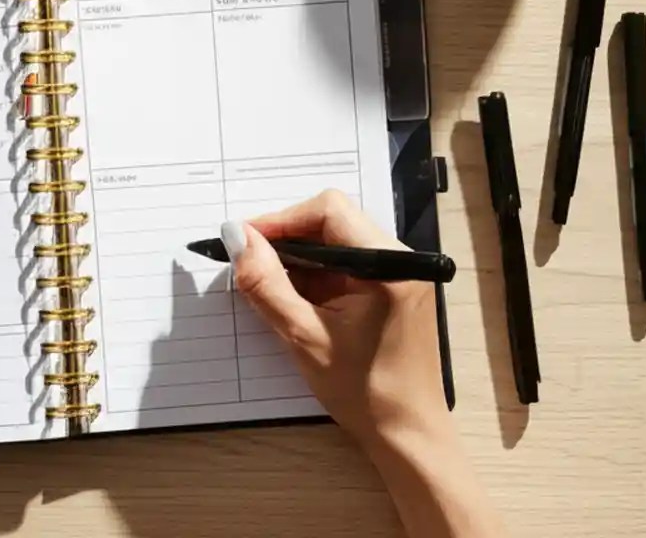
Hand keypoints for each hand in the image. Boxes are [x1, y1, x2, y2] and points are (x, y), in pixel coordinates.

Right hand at [220, 189, 452, 450]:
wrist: (407, 434)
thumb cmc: (364, 392)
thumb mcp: (303, 337)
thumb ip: (267, 284)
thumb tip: (238, 239)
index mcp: (387, 265)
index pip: (327, 211)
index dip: (280, 220)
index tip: (244, 242)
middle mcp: (398, 260)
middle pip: (331, 221)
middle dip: (286, 239)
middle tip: (248, 265)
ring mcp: (397, 274)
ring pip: (334, 242)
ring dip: (297, 259)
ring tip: (266, 286)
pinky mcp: (389, 289)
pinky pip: (343, 264)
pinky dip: (313, 276)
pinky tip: (291, 299)